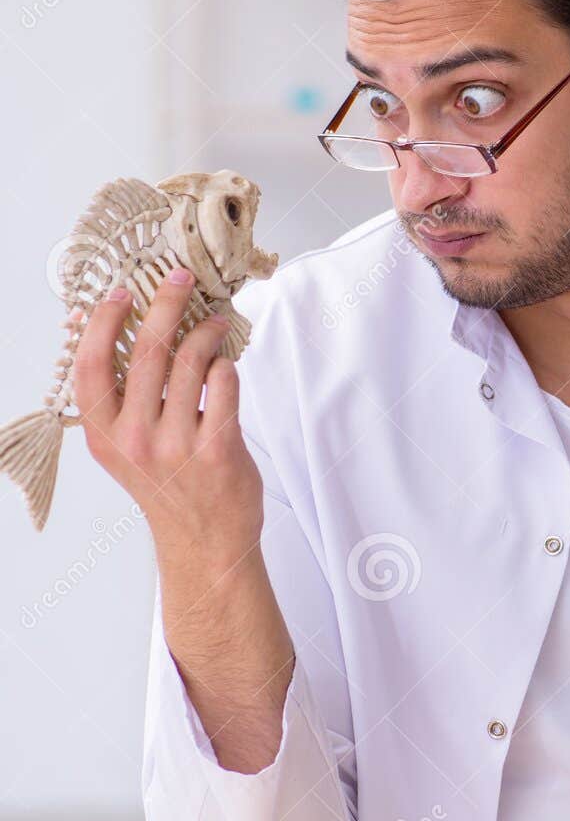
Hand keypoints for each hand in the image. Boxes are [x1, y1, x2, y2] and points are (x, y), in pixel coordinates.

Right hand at [72, 270, 263, 556]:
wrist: (205, 540)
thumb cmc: (166, 484)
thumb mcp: (124, 446)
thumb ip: (116, 395)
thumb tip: (102, 325)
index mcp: (103, 434)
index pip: (91, 364)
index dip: (104, 321)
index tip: (123, 292)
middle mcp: (134, 439)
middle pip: (147, 349)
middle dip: (168, 302)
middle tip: (182, 280)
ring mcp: (176, 444)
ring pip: (192, 359)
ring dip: (207, 331)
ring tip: (214, 325)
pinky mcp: (217, 447)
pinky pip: (224, 382)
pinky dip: (227, 366)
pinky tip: (225, 369)